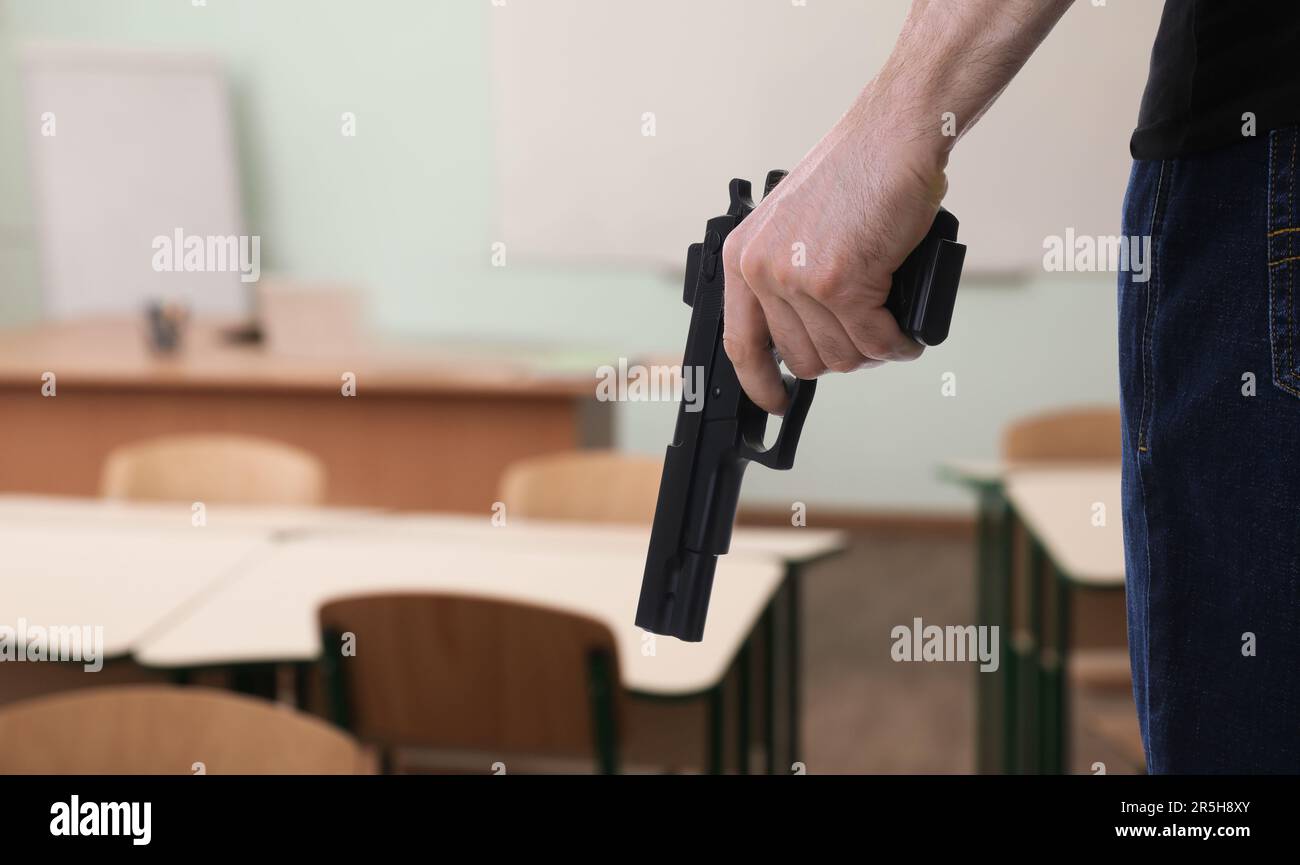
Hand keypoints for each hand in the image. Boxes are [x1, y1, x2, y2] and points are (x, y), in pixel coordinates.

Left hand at [721, 93, 949, 413]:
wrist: (893, 137)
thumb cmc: (855, 175)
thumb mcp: (794, 228)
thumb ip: (787, 279)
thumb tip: (804, 338)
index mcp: (742, 258)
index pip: (740, 343)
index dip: (758, 383)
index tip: (774, 402)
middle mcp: (762, 271)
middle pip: (801, 359)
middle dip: (841, 358)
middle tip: (868, 339)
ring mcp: (799, 278)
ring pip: (840, 356)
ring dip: (873, 351)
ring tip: (890, 328)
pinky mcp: (841, 283)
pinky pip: (873, 342)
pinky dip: (897, 344)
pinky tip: (906, 335)